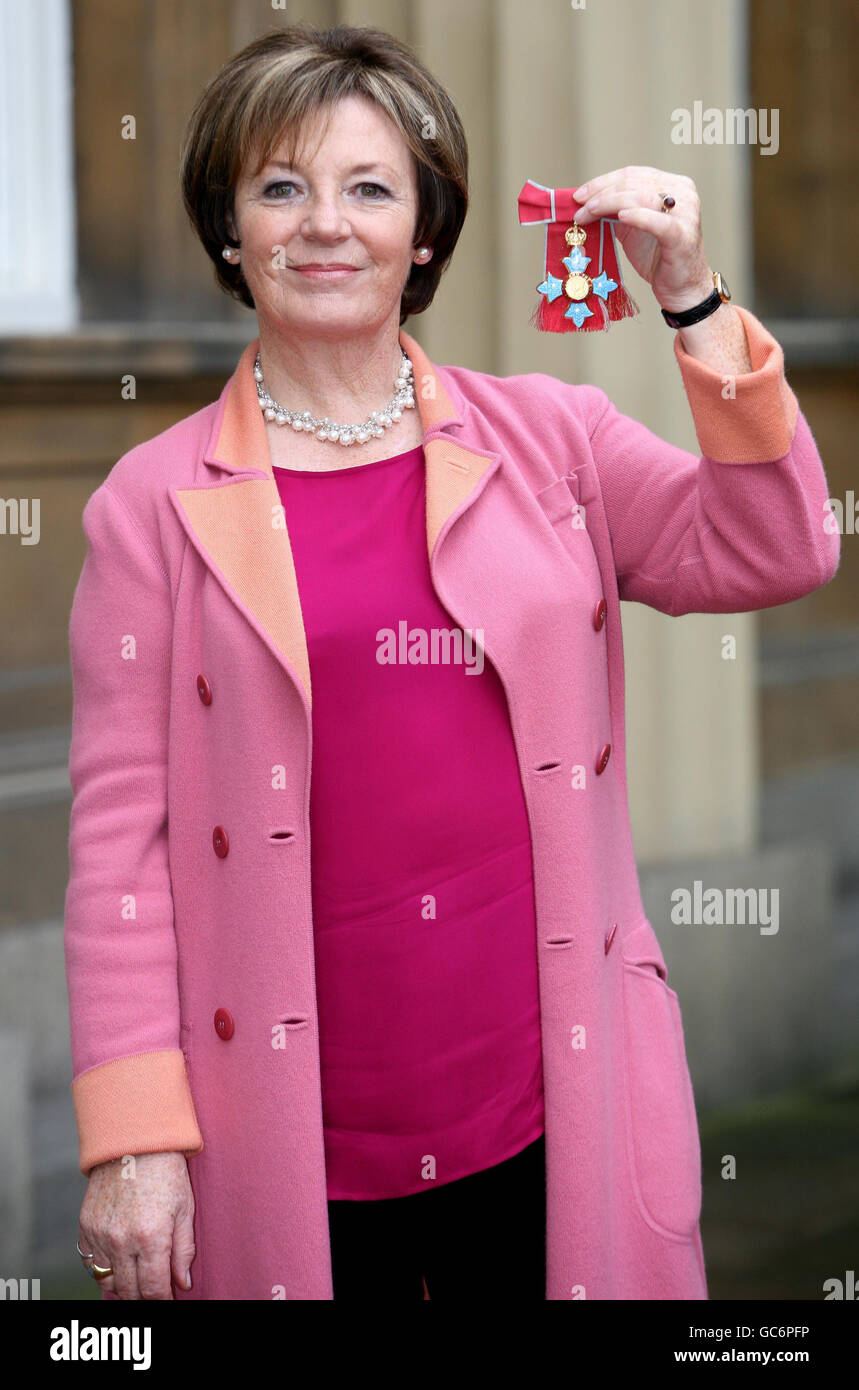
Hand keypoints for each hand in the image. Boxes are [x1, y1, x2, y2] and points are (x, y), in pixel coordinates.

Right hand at [78, 1151, 194, 1298]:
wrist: (134, 1141)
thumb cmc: (166, 1172)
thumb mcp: (185, 1209)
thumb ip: (184, 1250)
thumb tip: (183, 1284)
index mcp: (151, 1237)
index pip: (154, 1289)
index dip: (163, 1300)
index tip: (168, 1299)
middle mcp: (122, 1240)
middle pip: (129, 1291)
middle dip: (144, 1296)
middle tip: (154, 1290)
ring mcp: (100, 1234)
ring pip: (107, 1280)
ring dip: (123, 1285)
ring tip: (137, 1278)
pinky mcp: (86, 1226)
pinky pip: (90, 1263)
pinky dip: (102, 1268)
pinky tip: (117, 1262)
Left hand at [572, 166, 713, 312]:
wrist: (682, 288)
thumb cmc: (658, 257)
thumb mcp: (634, 228)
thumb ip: (616, 211)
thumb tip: (585, 203)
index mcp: (673, 185)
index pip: (634, 174)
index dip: (603, 181)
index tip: (580, 194)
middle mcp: (683, 193)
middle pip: (635, 182)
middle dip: (602, 193)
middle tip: (579, 206)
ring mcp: (685, 213)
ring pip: (642, 197)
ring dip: (610, 203)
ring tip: (589, 213)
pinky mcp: (683, 236)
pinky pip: (659, 222)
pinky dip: (638, 217)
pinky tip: (621, 217)